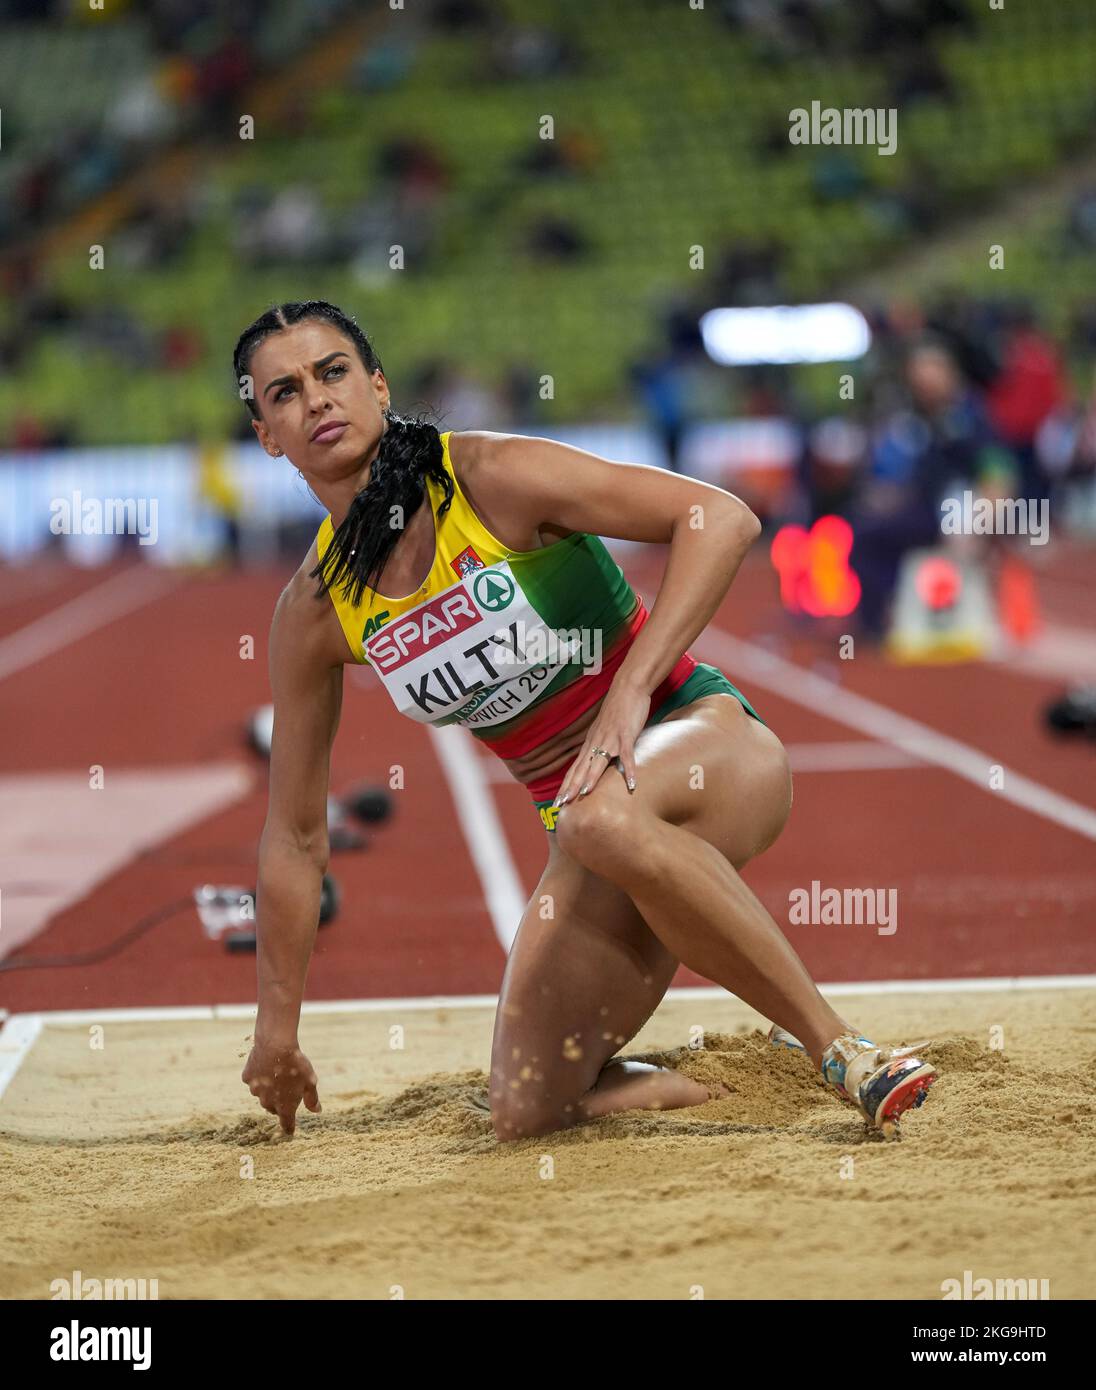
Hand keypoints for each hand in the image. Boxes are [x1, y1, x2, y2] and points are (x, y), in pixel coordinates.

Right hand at [242, 1038, 320, 1135]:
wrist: (276, 1045)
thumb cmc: (297, 1064)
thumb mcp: (310, 1082)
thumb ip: (312, 1099)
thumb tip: (317, 1111)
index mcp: (285, 1106)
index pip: (286, 1123)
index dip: (289, 1127)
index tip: (290, 1131)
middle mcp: (267, 1102)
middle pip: (273, 1108)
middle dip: (279, 1103)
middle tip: (286, 1089)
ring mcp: (255, 1090)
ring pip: (261, 1094)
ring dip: (268, 1089)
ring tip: (277, 1074)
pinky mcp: (247, 1077)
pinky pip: (253, 1080)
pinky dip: (258, 1076)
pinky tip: (265, 1064)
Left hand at [552, 674, 650, 809]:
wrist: (627, 689)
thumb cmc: (616, 712)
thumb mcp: (603, 733)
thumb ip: (598, 749)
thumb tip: (594, 765)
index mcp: (590, 745)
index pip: (574, 769)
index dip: (566, 786)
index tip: (558, 803)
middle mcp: (596, 743)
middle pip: (581, 768)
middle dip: (571, 787)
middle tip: (562, 804)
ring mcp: (610, 739)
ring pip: (598, 761)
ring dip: (591, 778)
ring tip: (585, 795)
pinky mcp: (626, 735)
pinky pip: (627, 755)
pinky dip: (629, 770)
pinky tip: (631, 784)